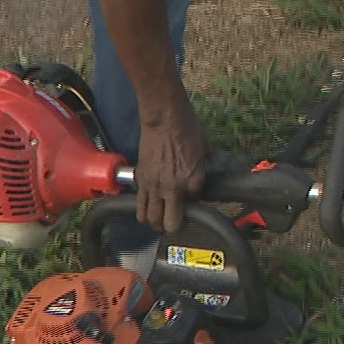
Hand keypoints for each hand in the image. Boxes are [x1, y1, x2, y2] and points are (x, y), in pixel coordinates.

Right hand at [136, 100, 207, 233]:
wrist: (164, 117)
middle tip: (176, 220)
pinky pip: (139, 206)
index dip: (193, 206)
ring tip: (161, 216)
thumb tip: (199, 181)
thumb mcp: (204, 151)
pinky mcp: (140, 180)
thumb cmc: (187, 128)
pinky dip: (143, 211)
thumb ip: (200, 171)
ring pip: (152, 219)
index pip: (195, 208)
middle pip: (171, 224)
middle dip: (174, 225)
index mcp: (194, 181)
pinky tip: (148, 207)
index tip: (192, 202)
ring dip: (157, 221)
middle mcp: (174, 188)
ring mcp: (155, 186)